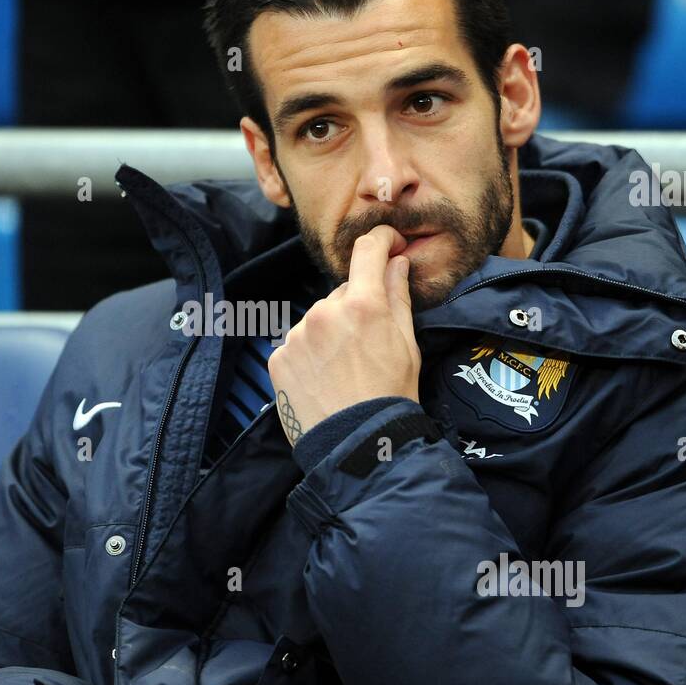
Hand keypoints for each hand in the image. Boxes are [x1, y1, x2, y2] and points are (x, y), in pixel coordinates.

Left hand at [267, 224, 420, 445]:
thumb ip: (398, 297)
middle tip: (368, 344)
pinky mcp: (278, 357)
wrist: (356, 444)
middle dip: (355, 308)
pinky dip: (310, 355)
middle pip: (341, 294)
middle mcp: (324, 312)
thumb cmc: (390, 395)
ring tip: (344, 370)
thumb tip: (397, 262)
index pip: (367, 250)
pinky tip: (324, 379)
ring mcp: (297, 335)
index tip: (388, 244)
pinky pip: (298, 345)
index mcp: (362, 305)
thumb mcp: (407, 344)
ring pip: (317, 320)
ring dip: (330, 334)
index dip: (380, 240)